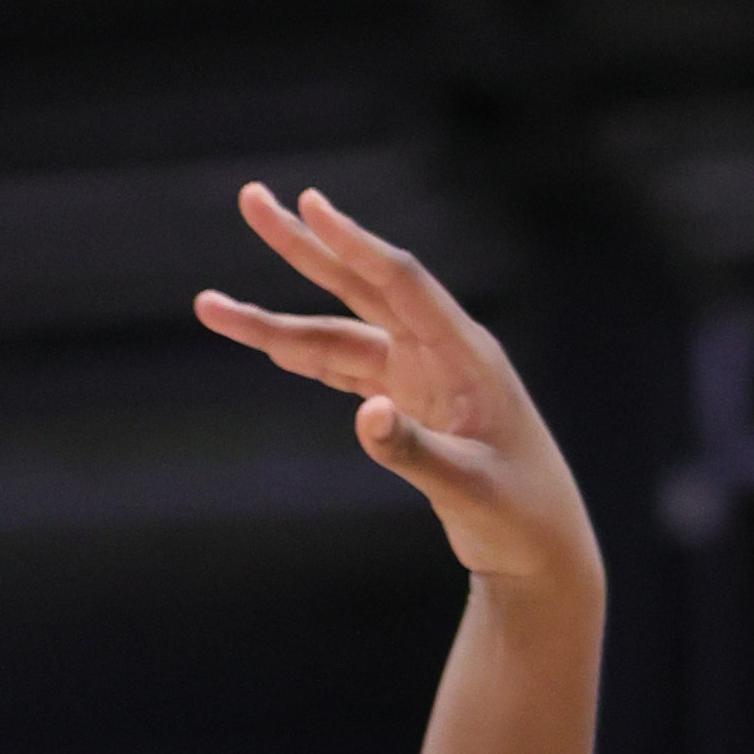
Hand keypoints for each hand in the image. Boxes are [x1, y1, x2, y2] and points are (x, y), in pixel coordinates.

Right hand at [195, 185, 599, 590]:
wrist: (543, 555)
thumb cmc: (520, 520)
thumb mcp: (469, 490)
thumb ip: (415, 452)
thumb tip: (363, 415)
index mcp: (468, 358)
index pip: (403, 284)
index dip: (355, 243)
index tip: (310, 203)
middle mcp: (444, 356)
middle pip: (363, 288)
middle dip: (304, 248)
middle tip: (251, 198)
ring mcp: (424, 379)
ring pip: (340, 337)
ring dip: (279, 325)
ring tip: (209, 308)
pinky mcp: (411, 407)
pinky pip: (349, 372)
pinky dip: (308, 359)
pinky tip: (271, 347)